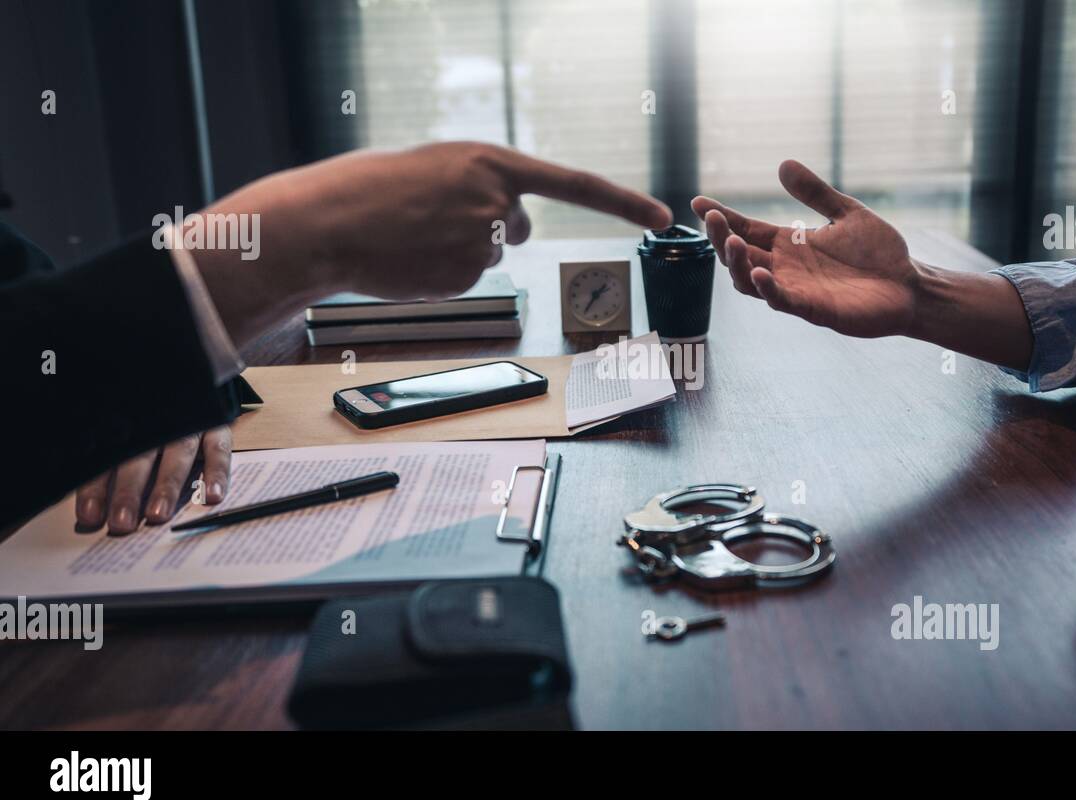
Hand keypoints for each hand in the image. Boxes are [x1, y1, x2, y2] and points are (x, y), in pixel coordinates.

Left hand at [74, 426, 230, 535]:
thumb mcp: (129, 435)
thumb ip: (112, 465)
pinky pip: (218, 450)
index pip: (107, 457)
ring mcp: (190, 425)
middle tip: (122, 523)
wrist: (194, 386)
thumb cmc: (156, 422)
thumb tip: (92, 508)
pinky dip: (217, 473)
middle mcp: (158, 425)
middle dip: (128, 492)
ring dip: (167, 485)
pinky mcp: (217, 427)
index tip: (89, 516)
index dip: (96, 487)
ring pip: (176, 455)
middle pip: (139, 459)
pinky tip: (212, 496)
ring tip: (158, 515)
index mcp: (130, 427)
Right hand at [192, 142, 672, 348]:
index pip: (575, 184)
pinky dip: (443, 273)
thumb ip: (487, 188)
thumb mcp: (440, 168)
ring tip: (412, 236)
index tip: (662, 216)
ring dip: (459, 250)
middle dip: (492, 228)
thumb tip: (521, 228)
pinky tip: (411, 258)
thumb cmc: (375, 190)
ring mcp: (482, 241)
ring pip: (491, 254)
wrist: (327, 222)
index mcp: (492, 161)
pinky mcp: (465, 276)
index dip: (623, 202)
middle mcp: (497, 199)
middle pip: (521, 227)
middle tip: (434, 220)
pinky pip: (468, 278)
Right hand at [691, 160, 919, 337]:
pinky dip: (767, 289)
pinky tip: (759, 273)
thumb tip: (784, 164)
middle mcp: (786, 267)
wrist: (909, 286)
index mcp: (790, 244)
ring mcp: (796, 289)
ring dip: (736, 264)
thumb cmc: (879, 254)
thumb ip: (815, 193)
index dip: (722, 217)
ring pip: (749, 281)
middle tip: (713, 218)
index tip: (698, 202)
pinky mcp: (813, 309)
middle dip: (720, 237)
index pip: (746, 229)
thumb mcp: (846, 213)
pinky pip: (782, 301)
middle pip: (738, 254)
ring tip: (731, 243)